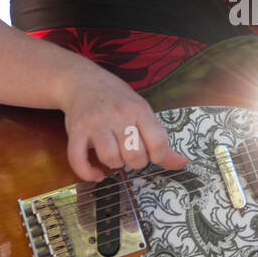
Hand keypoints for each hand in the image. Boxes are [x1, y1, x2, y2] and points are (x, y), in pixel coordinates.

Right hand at [57, 62, 187, 180]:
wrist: (84, 81)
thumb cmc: (118, 100)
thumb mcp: (142, 112)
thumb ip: (160, 139)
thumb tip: (182, 163)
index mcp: (139, 110)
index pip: (158, 142)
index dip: (158, 156)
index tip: (152, 154)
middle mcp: (117, 115)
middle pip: (134, 153)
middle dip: (137, 162)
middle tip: (132, 154)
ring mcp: (95, 123)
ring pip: (110, 157)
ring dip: (115, 164)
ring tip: (115, 157)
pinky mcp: (75, 131)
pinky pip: (78, 159)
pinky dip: (88, 173)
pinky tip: (96, 175)